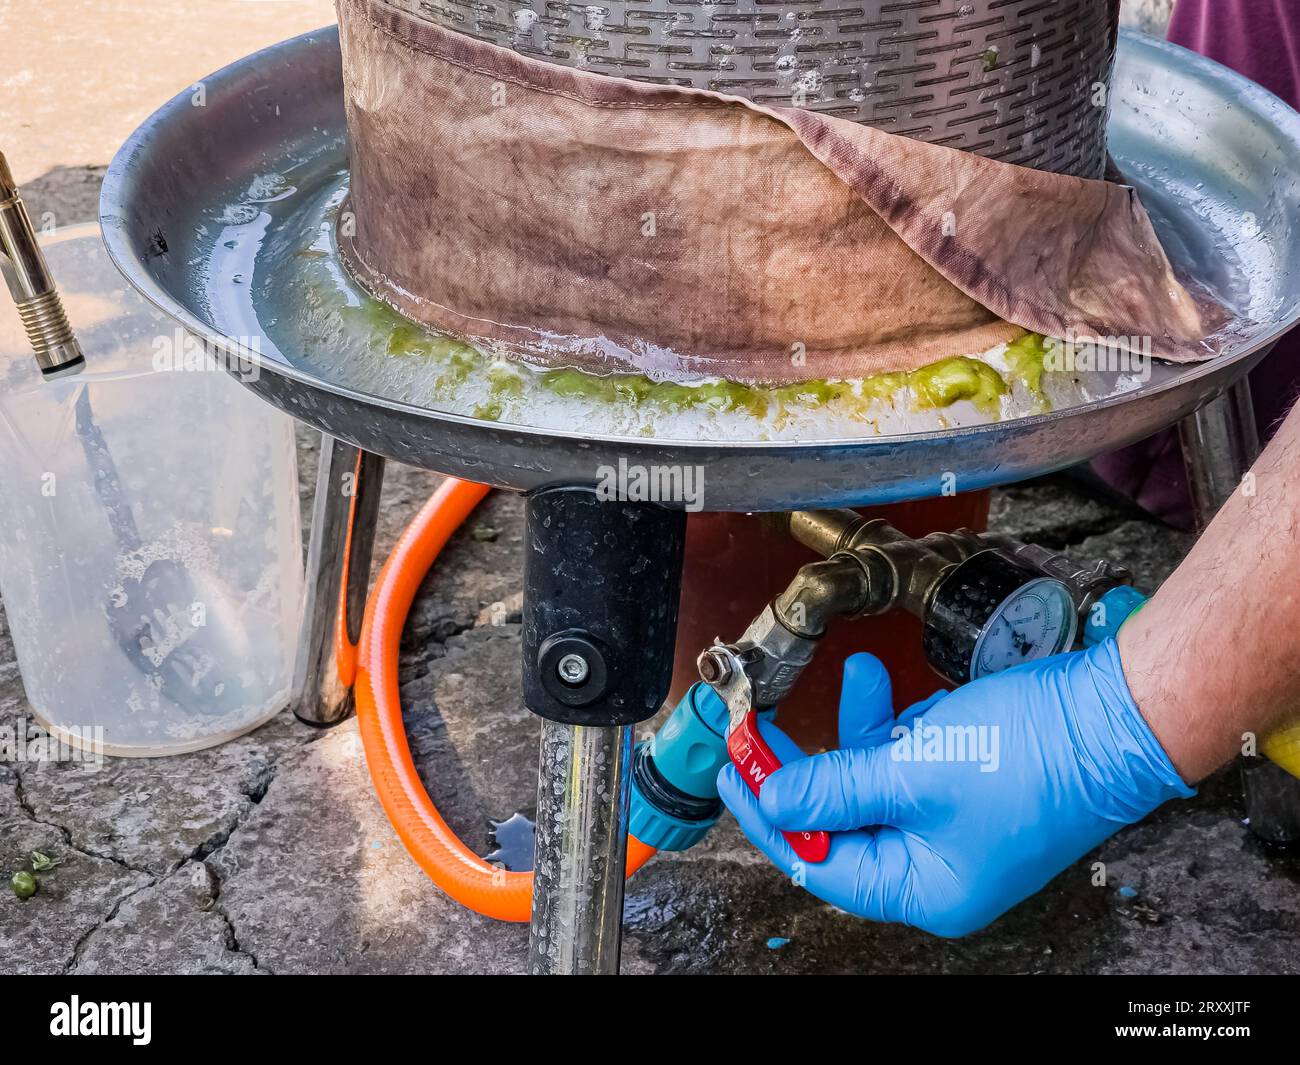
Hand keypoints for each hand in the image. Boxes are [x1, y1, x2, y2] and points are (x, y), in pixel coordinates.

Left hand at [717, 641, 1192, 936]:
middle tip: (764, 728)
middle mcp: (937, 865)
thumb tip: (773, 802)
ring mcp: (951, 823)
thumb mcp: (912, 771)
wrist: (1113, 713)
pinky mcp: (964, 782)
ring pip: (872, 779)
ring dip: (860, 730)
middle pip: (841, 818)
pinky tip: (895, 692)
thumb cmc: (1031, 755)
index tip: (732, 775)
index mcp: (925, 887)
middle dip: (810, 765)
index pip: (820, 861)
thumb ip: (833, 790)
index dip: (769, 816)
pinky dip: (894, 725)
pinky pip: (906, 758)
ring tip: (866, 680)